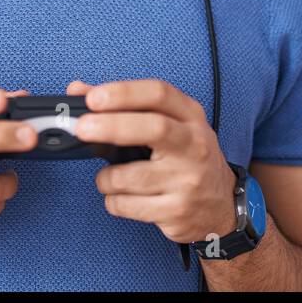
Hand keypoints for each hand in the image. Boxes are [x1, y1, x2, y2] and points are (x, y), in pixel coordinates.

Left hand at [67, 79, 237, 244]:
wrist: (222, 206)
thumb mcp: (169, 124)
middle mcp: (194, 145)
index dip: (124, 93)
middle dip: (111, 126)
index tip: (94, 98)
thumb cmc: (187, 158)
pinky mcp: (177, 211)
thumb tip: (78, 91)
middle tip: (81, 128)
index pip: (159, 94)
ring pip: (130, 176)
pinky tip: (122, 197)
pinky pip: (127, 206)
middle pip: (153, 128)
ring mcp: (188, 180)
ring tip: (109, 177)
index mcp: (190, 117)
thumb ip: (124, 105)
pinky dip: (113, 200)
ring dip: (106, 177)